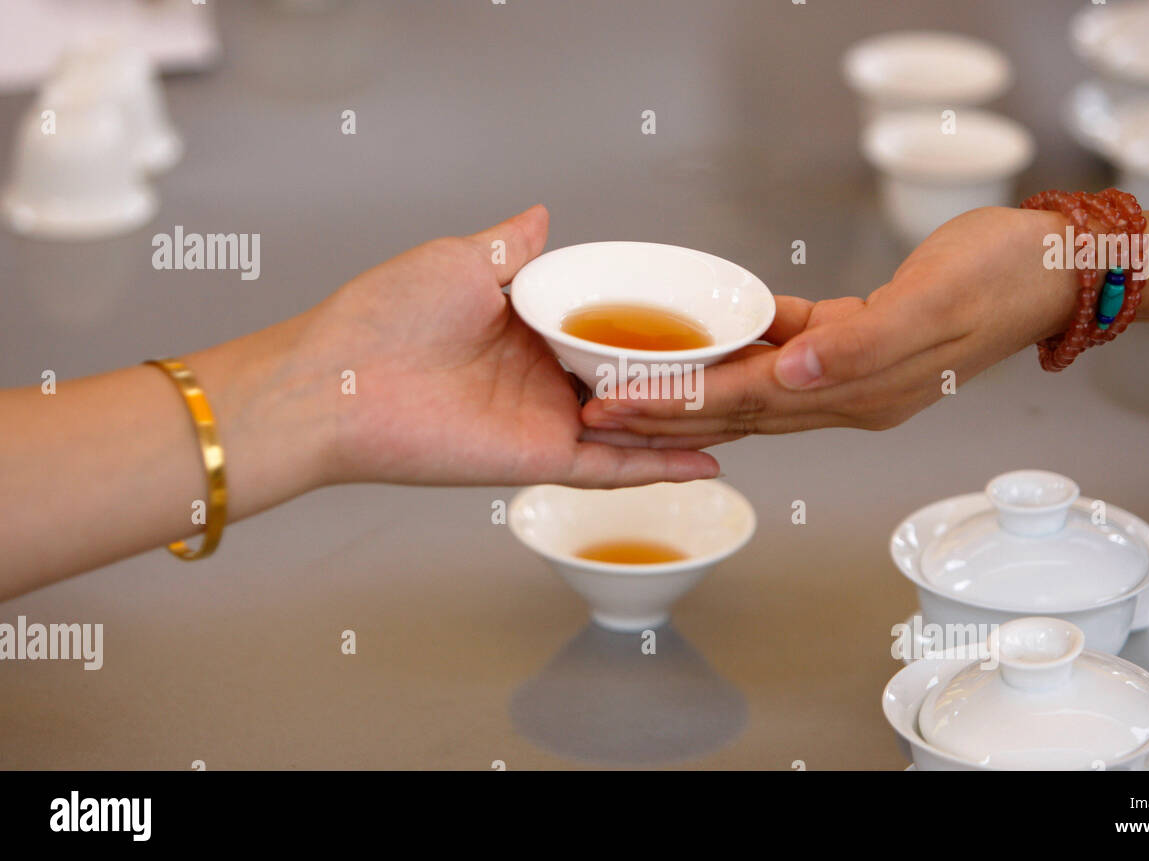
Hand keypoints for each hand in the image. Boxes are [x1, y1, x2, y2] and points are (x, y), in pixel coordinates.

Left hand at [297, 205, 724, 487]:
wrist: (339, 383)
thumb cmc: (384, 316)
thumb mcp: (461, 260)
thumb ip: (514, 247)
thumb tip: (542, 215)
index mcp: (527, 326)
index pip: (605, 327)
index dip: (650, 324)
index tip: (696, 317)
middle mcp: (542, 376)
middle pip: (628, 379)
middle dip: (680, 378)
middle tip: (740, 367)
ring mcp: (544, 419)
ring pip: (632, 425)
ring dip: (683, 423)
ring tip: (744, 414)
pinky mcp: (539, 458)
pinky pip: (611, 465)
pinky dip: (658, 466)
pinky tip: (707, 461)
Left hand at [580, 206, 1077, 435]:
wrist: (1053, 268)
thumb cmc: (1001, 276)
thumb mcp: (935, 302)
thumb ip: (862, 344)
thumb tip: (794, 370)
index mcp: (862, 389)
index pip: (749, 402)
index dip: (681, 404)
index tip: (621, 406)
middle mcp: (849, 393)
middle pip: (738, 409)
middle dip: (666, 413)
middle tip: (598, 413)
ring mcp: (852, 373)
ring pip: (753, 387)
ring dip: (693, 390)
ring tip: (632, 389)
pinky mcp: (857, 341)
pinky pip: (786, 350)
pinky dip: (744, 347)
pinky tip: (708, 338)